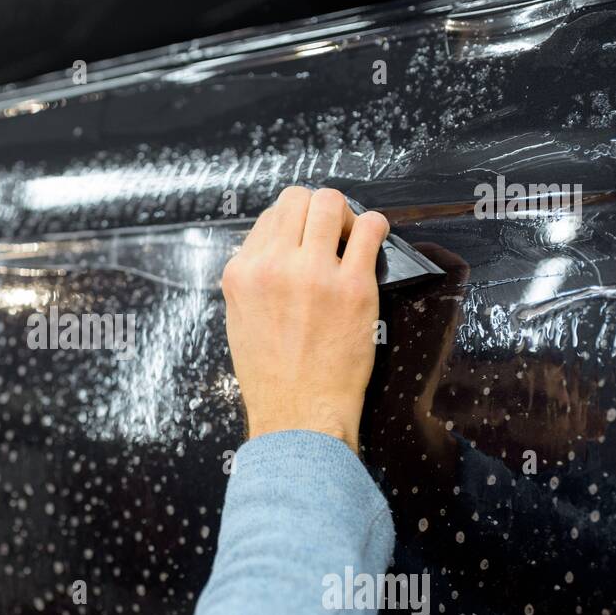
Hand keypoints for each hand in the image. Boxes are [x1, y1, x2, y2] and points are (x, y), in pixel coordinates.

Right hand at [222, 186, 388, 451]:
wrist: (298, 415)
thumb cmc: (271, 377)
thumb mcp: (240, 320)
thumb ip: (254, 280)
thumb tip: (277, 250)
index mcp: (241, 274)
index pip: (269, 218)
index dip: (292, 224)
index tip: (304, 240)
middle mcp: (273, 266)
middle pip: (298, 199)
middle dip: (317, 210)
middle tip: (330, 233)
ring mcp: (314, 274)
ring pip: (332, 203)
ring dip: (345, 214)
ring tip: (351, 237)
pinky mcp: (354, 287)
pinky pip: (371, 228)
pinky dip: (375, 227)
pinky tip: (373, 242)